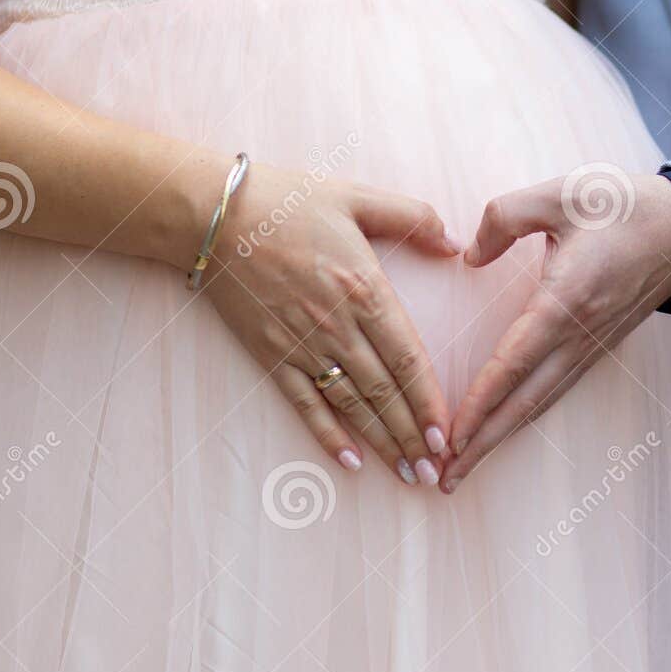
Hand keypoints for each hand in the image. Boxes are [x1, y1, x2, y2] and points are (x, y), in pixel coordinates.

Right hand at [203, 164, 459, 486]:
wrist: (214, 217)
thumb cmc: (288, 202)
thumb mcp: (358, 196)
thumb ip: (413, 217)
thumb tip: (456, 244)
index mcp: (364, 289)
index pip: (408, 357)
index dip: (430, 400)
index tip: (448, 433)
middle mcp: (337, 325)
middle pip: (384, 392)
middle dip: (413, 436)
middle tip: (436, 471)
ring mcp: (303, 344)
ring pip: (351, 405)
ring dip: (382, 444)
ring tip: (407, 474)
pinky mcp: (273, 354)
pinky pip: (305, 403)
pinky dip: (327, 434)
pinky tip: (349, 461)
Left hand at [439, 171, 670, 492]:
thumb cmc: (623, 206)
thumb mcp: (560, 193)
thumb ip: (505, 218)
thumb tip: (468, 256)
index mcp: (567, 299)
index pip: (515, 361)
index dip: (481, 400)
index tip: (452, 433)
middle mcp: (579, 335)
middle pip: (524, 401)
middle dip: (483, 443)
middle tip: (444, 478)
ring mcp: (590, 347)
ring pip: (539, 403)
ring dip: (500, 437)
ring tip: (463, 469)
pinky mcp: (595, 348)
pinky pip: (554, 391)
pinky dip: (523, 417)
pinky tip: (501, 430)